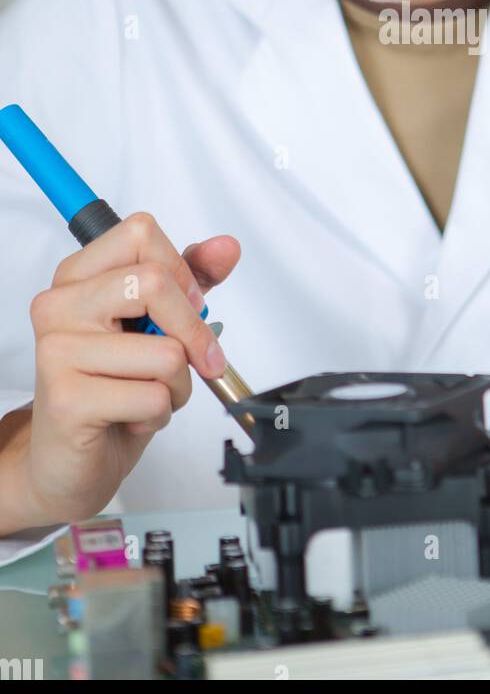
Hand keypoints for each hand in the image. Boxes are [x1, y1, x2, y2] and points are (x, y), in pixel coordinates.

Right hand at [2, 213, 240, 533]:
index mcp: (76, 276)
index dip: (181, 272)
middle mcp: (59, 305)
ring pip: (166, 351)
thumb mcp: (157, 324)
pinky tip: (130, 418)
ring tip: (145, 395)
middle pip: (155, 282)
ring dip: (176, 386)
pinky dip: (159, 414)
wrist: (67, 461)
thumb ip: (190, 280)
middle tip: (186, 360)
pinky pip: (154, 396)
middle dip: (191, 331)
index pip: (142, 233)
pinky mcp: (68, 399)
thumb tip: (226, 247)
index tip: (187, 307)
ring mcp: (59, 351)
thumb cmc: (112, 388)